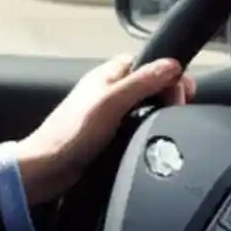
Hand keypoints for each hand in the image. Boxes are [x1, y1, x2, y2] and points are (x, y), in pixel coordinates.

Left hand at [14, 55, 194, 204]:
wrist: (47, 169)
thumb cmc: (72, 133)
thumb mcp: (113, 102)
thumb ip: (142, 82)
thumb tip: (172, 66)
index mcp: (106, 74)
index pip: (146, 61)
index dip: (167, 72)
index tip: (183, 90)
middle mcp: (107, 90)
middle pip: (147, 82)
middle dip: (166, 92)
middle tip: (178, 108)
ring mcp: (106, 113)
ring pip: (142, 104)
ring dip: (158, 111)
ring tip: (169, 122)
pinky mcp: (106, 134)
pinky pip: (135, 124)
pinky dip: (147, 128)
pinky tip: (151, 137)